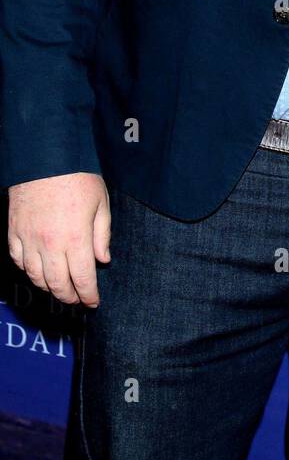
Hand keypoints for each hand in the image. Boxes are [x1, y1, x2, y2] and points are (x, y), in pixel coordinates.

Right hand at [7, 172, 111, 307]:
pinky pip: (18, 260)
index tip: (93, 302)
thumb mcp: (101, 203)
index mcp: (76, 239)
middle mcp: (51, 244)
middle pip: (58, 284)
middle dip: (69, 296)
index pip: (83, 279)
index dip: (88, 295)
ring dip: (48, 287)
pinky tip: (37, 270)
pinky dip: (27, 270)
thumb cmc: (78, 177)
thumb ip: (102, 235)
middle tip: (77, 299)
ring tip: (59, 288)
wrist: (45, 157)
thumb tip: (103, 259)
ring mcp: (29, 239)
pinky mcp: (14, 231)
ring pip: (36, 276)